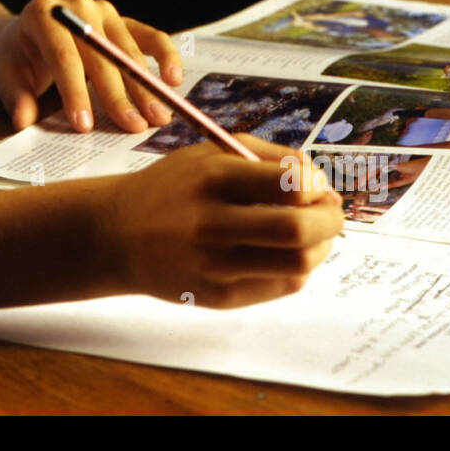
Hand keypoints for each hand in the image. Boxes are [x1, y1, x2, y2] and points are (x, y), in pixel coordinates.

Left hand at [0, 0, 182, 133]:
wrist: (25, 35)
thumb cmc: (17, 58)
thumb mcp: (6, 76)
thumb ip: (16, 98)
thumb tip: (24, 120)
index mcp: (42, 15)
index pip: (63, 55)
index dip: (75, 92)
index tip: (84, 126)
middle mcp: (76, 6)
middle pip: (101, 54)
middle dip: (117, 94)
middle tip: (132, 128)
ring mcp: (103, 11)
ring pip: (128, 49)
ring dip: (145, 86)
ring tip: (157, 118)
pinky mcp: (123, 21)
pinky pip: (150, 37)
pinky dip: (165, 56)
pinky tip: (173, 81)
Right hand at [100, 133, 344, 306]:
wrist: (118, 233)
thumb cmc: (174, 188)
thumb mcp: (210, 153)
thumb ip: (268, 156)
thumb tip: (322, 182)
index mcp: (212, 177)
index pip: (291, 184)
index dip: (317, 186)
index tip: (314, 187)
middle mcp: (211, 222)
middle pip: (300, 229)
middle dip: (331, 220)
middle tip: (330, 214)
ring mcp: (213, 265)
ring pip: (298, 264)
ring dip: (320, 248)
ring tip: (312, 236)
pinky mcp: (217, 297)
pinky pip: (280, 286)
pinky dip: (296, 268)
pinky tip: (282, 254)